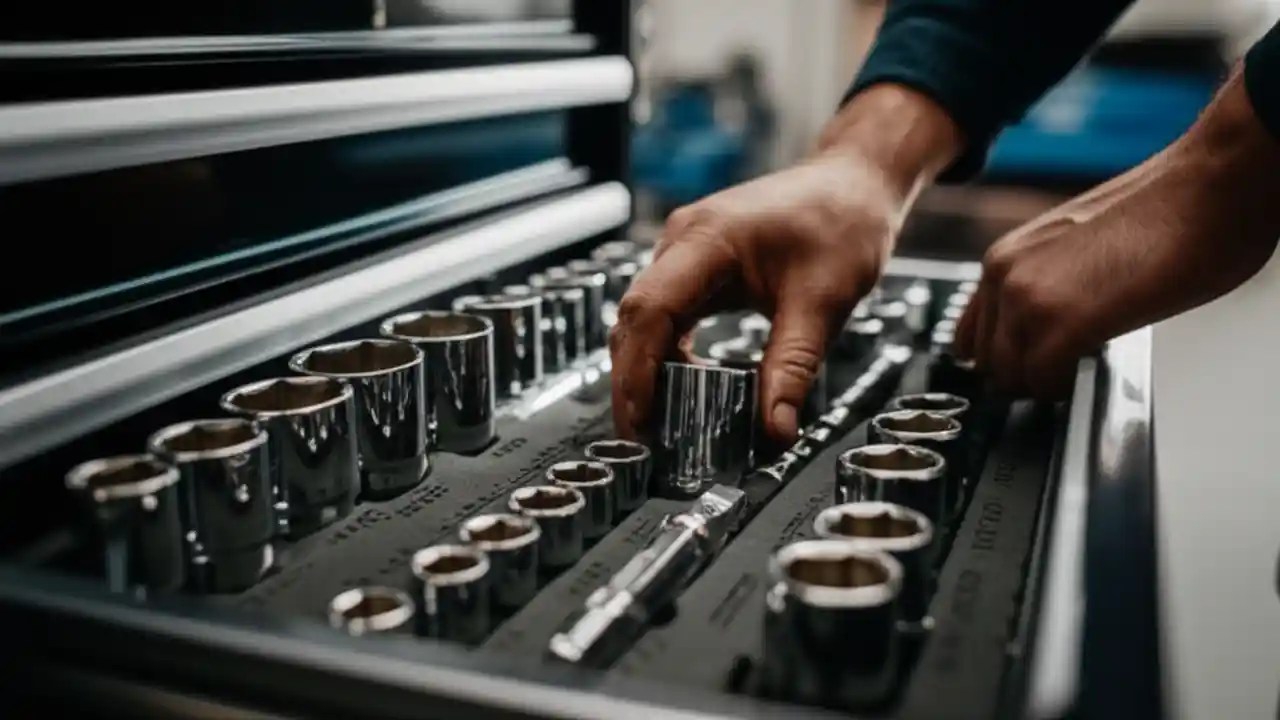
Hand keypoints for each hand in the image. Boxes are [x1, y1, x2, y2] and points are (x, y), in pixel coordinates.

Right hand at [610, 85, 961, 441]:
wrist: (854, 181)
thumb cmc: (843, 221)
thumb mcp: (825, 301)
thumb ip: (793, 367)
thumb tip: (774, 430)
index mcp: (708, 239)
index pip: (650, 311)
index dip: (637, 370)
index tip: (640, 419)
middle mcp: (683, 240)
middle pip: (634, 318)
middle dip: (632, 381)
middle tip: (641, 438)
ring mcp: (684, 249)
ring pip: (644, 318)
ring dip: (645, 369)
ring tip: (658, 423)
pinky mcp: (695, 262)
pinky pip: (665, 312)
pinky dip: (667, 353)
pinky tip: (685, 385)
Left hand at [954, 69, 1279, 397]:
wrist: (1208, 184)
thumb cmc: (1163, 210)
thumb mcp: (1074, 248)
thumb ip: (1045, 283)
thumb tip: (1045, 322)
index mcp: (1005, 257)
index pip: (972, 334)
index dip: (1004, 356)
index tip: (1026, 364)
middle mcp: (1004, 275)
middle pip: (989, 363)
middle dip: (1025, 373)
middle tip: (1063, 369)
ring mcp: (1028, 299)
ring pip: (1010, 378)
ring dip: (1044, 382)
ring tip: (1082, 363)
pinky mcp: (1063, 322)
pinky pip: (1042, 383)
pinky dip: (1065, 388)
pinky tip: (1093, 365)